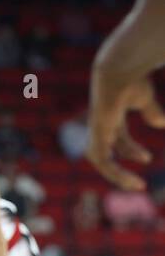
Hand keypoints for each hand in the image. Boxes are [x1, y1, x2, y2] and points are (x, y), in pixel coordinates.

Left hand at [87, 61, 164, 189]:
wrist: (120, 69)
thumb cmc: (132, 79)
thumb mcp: (145, 99)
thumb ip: (151, 111)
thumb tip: (161, 124)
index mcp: (111, 115)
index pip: (118, 138)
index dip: (131, 151)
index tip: (147, 158)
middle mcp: (101, 123)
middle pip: (105, 151)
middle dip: (118, 168)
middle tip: (137, 183)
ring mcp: (97, 128)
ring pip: (100, 160)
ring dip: (116, 175)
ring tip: (136, 185)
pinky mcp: (97, 133)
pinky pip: (102, 159)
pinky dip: (114, 171)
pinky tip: (129, 178)